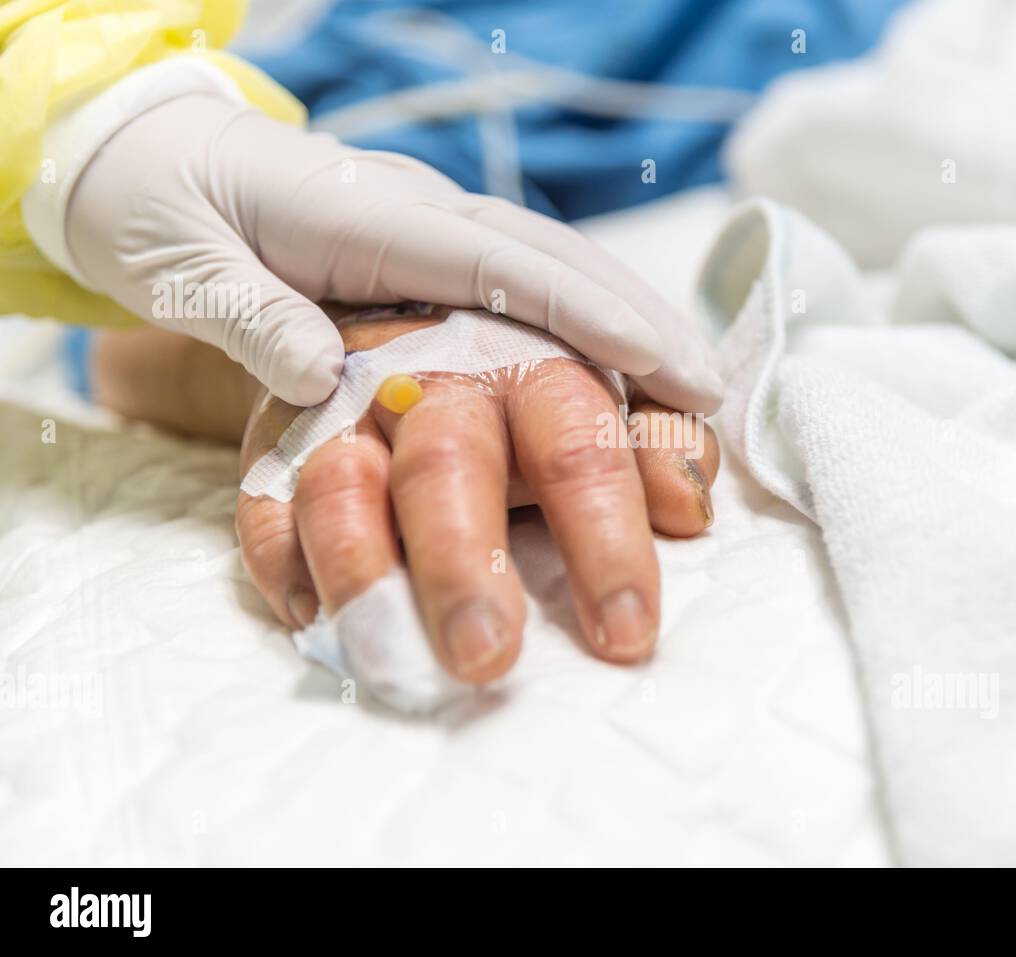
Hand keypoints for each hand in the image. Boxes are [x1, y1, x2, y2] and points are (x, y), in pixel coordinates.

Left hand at [65, 92, 723, 410]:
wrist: (144, 154)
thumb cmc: (157, 209)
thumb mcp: (181, 266)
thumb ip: (252, 320)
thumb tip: (330, 383)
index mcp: (366, 212)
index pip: (497, 264)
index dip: (581, 313)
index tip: (655, 359)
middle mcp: (420, 210)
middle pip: (553, 260)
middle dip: (639, 319)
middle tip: (711, 389)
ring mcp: (433, 223)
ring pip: (555, 267)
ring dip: (631, 318)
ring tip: (696, 382)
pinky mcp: (432, 247)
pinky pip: (528, 281)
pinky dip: (587, 317)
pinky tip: (624, 359)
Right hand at [237, 309, 719, 686]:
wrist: (398, 309)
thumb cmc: (527, 381)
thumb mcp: (606, 395)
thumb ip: (655, 445)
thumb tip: (689, 508)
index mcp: (536, 366)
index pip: (578, 450)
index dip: (605, 541)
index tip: (625, 633)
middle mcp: (437, 383)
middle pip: (449, 467)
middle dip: (466, 565)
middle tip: (487, 658)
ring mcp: (349, 410)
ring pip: (341, 486)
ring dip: (362, 573)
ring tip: (389, 664)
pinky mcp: (280, 439)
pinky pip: (265, 501)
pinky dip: (281, 562)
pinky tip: (313, 624)